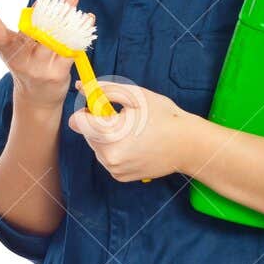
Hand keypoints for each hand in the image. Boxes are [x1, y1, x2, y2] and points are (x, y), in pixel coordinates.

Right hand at [0, 0, 75, 109]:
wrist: (37, 98)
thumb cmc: (25, 63)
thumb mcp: (12, 46)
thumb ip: (15, 24)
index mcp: (6, 48)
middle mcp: (20, 58)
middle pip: (34, 29)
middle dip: (47, 10)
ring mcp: (39, 67)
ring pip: (56, 37)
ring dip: (68, 16)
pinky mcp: (57, 73)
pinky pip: (71, 49)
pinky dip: (81, 32)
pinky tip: (87, 19)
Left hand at [67, 78, 199, 180]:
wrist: (187, 145)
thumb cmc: (163, 116)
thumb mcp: (136, 95)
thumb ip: (106, 90)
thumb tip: (81, 87)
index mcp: (109, 133)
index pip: (76, 121)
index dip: (86, 111)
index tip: (101, 108)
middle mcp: (108, 155)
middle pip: (86, 134)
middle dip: (99, 124)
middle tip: (124, 119)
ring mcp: (114, 168)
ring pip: (96, 147)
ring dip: (107, 138)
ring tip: (132, 132)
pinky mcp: (120, 176)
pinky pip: (108, 159)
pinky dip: (116, 150)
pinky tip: (135, 145)